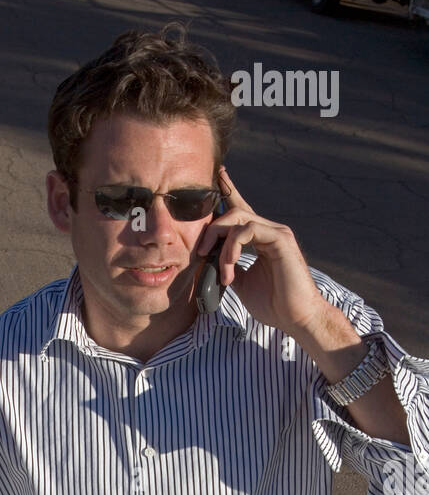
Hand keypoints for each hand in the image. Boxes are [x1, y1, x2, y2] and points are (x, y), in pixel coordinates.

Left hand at [197, 166, 325, 336]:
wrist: (296, 317)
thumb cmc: (273, 303)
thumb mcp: (242, 284)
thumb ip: (228, 267)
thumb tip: (208, 261)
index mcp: (261, 238)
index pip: (241, 209)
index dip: (228, 191)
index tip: (216, 177)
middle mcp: (270, 230)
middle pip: (234, 211)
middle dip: (212, 229)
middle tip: (200, 252)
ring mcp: (277, 233)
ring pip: (239, 219)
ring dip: (221, 244)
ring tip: (222, 271)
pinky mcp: (281, 239)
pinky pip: (248, 230)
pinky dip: (232, 248)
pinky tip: (230, 268)